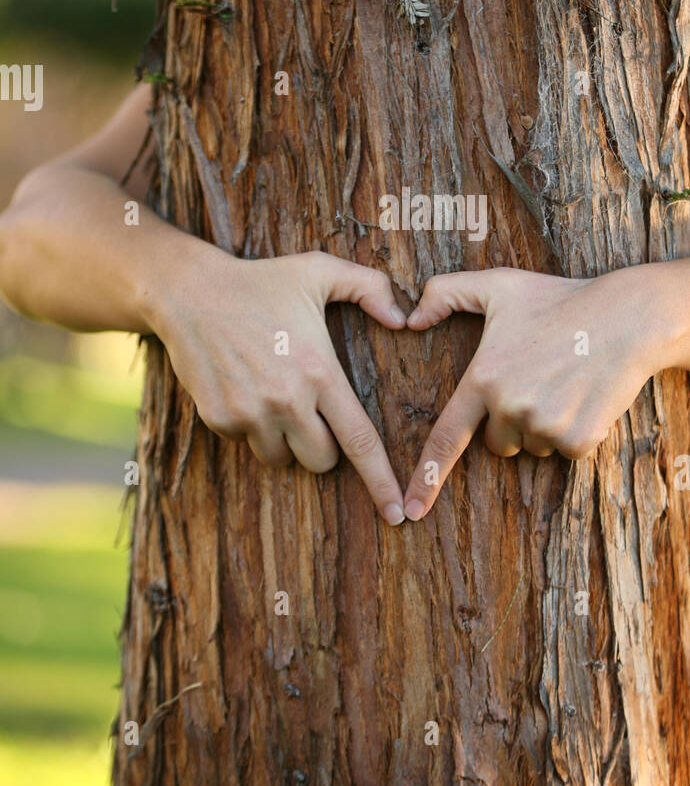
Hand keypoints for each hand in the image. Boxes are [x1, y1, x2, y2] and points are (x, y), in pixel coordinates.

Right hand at [151, 247, 407, 523]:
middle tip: (310, 408)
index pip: (359, 440)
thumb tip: (405, 319)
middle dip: (324, 445)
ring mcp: (249, 413)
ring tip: (273, 391)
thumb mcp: (320, 271)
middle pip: (322, 461)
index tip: (397, 514)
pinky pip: (246, 442)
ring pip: (282, 458)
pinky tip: (244, 386)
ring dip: (285, 438)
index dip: (380, 481)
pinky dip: (250, 425)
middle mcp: (286, 400)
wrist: (189, 292)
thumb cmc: (262, 280)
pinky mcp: (219, 419)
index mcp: (319, 372)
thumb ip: (370, 288)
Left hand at [402, 265, 668, 518]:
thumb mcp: (499, 285)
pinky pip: (567, 451)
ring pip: (534, 447)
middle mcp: (510, 406)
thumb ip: (446, 293)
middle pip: (498, 442)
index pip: (446, 436)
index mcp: (484, 378)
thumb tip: (410, 320)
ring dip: (547, 425)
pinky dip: (578, 431)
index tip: (410, 509)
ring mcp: (545, 425)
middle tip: (539, 379)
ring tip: (566, 381)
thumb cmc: (560, 298)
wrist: (628, 316)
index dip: (425, 478)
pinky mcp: (579, 438)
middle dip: (513, 422)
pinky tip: (587, 395)